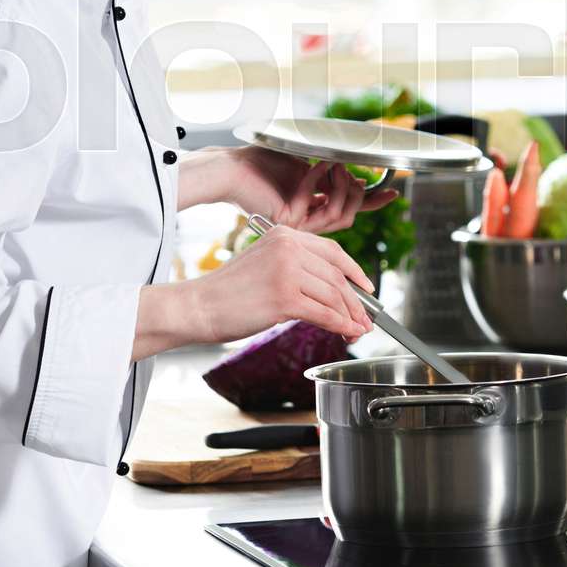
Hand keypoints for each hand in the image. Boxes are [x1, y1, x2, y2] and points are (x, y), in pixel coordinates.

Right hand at [177, 222, 374, 344]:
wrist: (199, 305)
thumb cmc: (229, 291)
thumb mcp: (266, 264)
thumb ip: (298, 269)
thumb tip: (335, 293)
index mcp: (285, 234)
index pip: (333, 251)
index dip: (355, 271)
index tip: (367, 287)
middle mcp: (288, 247)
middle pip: (337, 275)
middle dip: (356, 301)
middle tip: (365, 319)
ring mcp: (286, 271)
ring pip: (334, 296)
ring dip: (350, 316)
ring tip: (356, 330)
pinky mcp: (284, 298)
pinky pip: (324, 313)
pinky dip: (340, 325)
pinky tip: (344, 332)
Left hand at [225, 146, 398, 233]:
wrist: (234, 168)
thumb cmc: (264, 163)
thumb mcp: (308, 166)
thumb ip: (331, 176)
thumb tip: (359, 179)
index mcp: (312, 207)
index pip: (349, 209)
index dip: (372, 202)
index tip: (391, 192)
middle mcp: (306, 221)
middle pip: (348, 215)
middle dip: (355, 192)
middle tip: (349, 171)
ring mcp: (298, 226)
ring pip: (339, 215)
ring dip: (341, 187)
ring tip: (333, 166)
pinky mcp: (290, 224)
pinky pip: (320, 208)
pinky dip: (321, 181)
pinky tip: (315, 165)